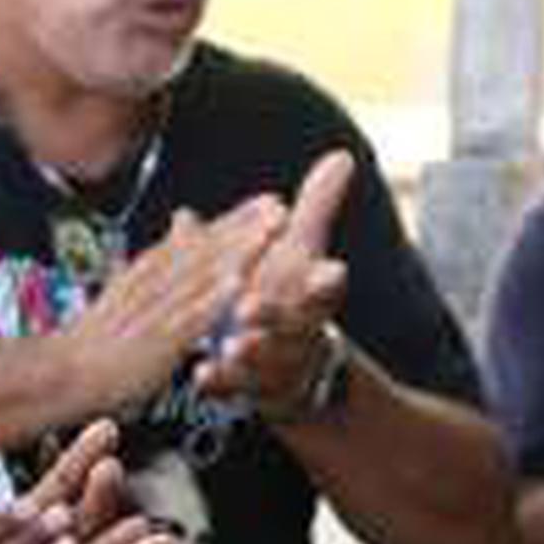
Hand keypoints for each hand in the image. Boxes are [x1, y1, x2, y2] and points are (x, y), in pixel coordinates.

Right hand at [66, 199, 281, 417]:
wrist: (64, 371)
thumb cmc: (102, 335)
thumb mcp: (132, 285)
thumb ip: (164, 256)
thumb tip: (186, 219)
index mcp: (152, 271)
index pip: (200, 239)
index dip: (237, 219)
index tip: (272, 199)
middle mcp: (155, 282)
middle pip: (207, 249)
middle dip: (245, 226)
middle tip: (281, 206)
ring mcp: (157, 310)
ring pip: (204, 275)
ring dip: (239, 251)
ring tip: (271, 232)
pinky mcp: (156, 342)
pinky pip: (189, 316)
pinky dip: (213, 297)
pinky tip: (239, 283)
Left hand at [195, 148, 354, 413]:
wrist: (298, 365)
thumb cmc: (293, 293)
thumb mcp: (307, 250)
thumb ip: (317, 208)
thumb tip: (342, 156)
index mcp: (313, 295)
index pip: (328, 287)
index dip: (328, 281)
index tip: (332, 270)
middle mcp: (301, 330)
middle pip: (296, 325)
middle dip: (275, 316)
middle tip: (249, 309)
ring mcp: (279, 362)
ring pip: (268, 359)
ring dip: (250, 352)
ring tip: (231, 346)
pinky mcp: (256, 387)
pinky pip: (237, 387)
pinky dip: (220, 381)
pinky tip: (201, 374)